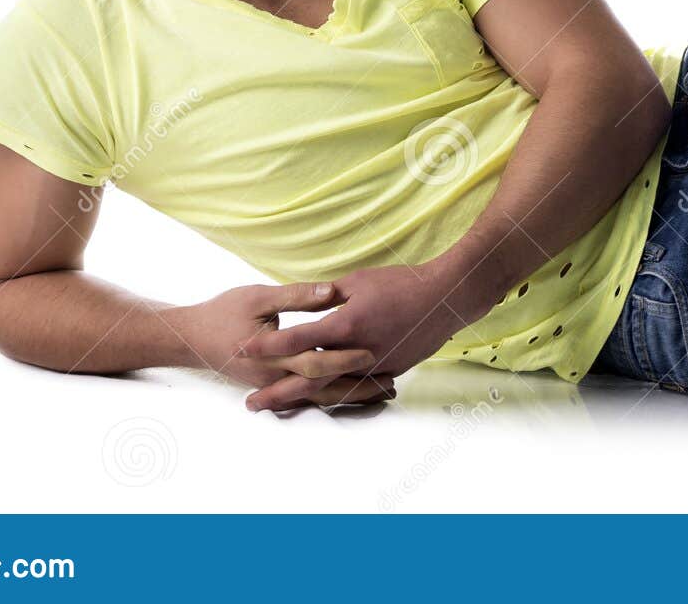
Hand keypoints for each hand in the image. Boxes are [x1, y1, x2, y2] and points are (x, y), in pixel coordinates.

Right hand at [169, 281, 397, 409]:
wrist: (190, 338)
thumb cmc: (223, 312)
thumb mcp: (258, 297)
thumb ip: (296, 296)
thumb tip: (330, 291)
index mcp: (271, 355)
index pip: (314, 360)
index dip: (345, 357)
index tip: (373, 350)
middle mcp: (275, 376)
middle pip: (324, 386)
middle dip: (358, 385)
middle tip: (392, 380)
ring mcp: (274, 384)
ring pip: (319, 395)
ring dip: (352, 394)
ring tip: (386, 390)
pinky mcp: (275, 384)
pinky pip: (310, 394)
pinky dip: (336, 392)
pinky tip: (359, 389)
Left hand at [238, 260, 477, 410]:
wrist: (444, 299)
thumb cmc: (401, 283)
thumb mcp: (358, 281)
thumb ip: (326, 295)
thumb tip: (302, 300)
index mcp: (347, 325)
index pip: (298, 338)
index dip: (268, 345)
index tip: (243, 350)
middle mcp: (357, 353)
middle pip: (309, 379)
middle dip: (277, 393)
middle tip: (250, 403)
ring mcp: (374, 367)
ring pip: (331, 390)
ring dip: (301, 399)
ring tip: (277, 406)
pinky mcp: (388, 372)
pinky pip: (354, 388)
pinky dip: (333, 395)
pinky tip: (316, 400)